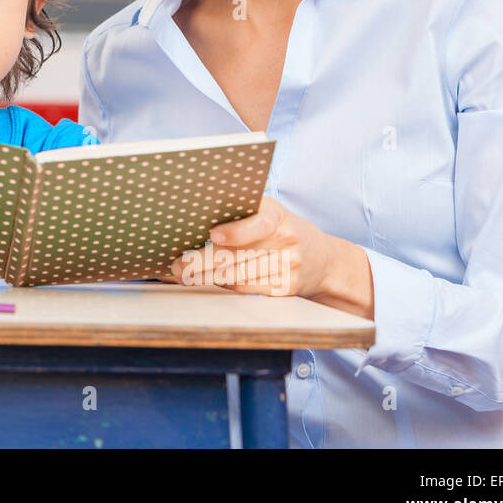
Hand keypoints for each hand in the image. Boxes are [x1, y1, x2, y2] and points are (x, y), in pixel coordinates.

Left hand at [167, 196, 361, 303]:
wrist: (323, 260)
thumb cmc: (282, 230)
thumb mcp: (270, 213)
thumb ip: (242, 214)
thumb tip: (195, 219)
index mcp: (278, 216)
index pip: (260, 224)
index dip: (237, 231)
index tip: (214, 234)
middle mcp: (286, 241)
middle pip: (240, 255)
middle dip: (204, 261)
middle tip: (179, 264)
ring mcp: (288, 267)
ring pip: (239, 276)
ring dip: (206, 276)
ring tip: (182, 274)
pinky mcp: (285, 289)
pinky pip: (246, 289)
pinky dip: (221, 285)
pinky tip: (202, 281)